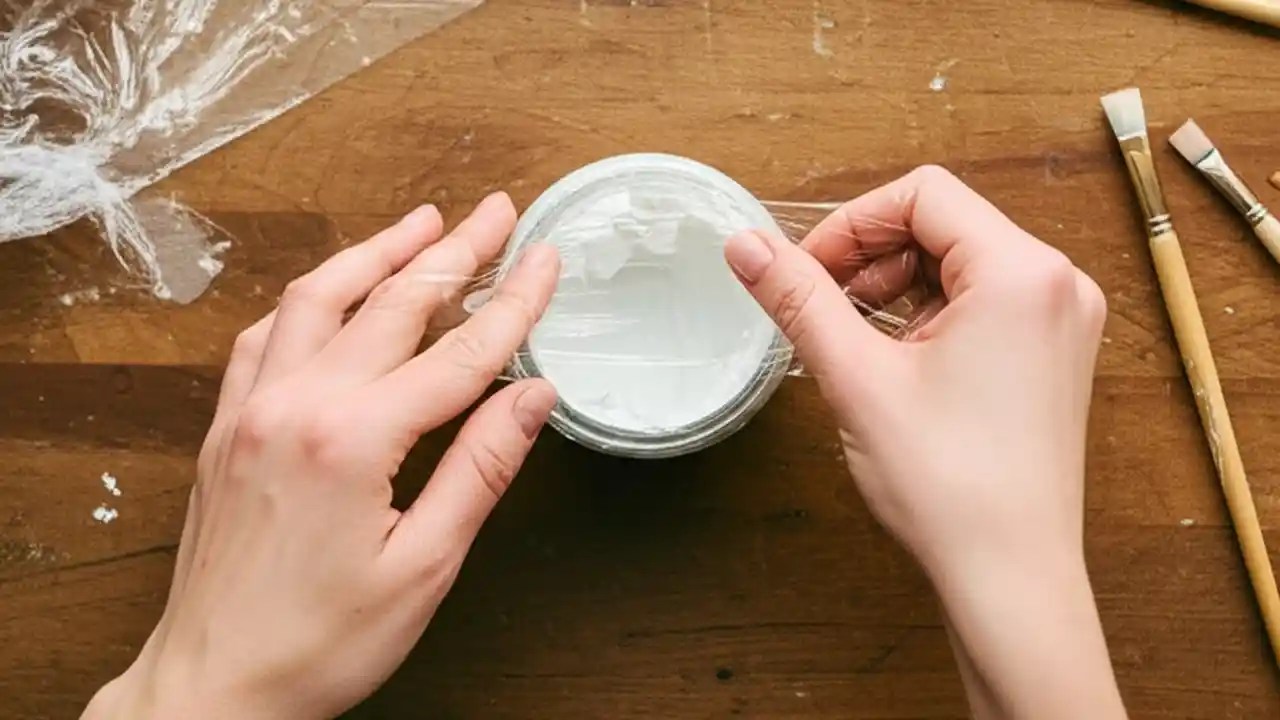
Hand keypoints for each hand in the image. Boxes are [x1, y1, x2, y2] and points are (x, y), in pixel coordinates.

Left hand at [83, 193, 559, 719]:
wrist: (214, 689)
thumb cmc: (319, 644)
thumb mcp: (424, 567)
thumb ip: (480, 469)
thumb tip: (532, 397)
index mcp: (351, 441)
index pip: (456, 353)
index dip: (511, 303)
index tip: (544, 260)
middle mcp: (295, 406)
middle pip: (391, 303)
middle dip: (454, 252)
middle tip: (497, 213)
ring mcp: (252, 409)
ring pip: (319, 298)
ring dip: (377, 253)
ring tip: (423, 222)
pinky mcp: (228, 427)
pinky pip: (267, 335)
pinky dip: (310, 298)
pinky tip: (334, 289)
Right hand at [725, 166, 1122, 718]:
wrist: (1009, 578)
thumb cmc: (949, 486)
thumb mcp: (856, 378)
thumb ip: (798, 299)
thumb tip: (746, 245)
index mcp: (1022, 273)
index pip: (924, 194)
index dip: (852, 224)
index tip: (808, 272)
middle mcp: (1058, 285)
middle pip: (945, 225)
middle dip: (872, 256)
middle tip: (822, 308)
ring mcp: (1062, 322)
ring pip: (962, 265)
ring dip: (897, 287)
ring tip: (856, 343)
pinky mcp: (1054, 357)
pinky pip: (984, 304)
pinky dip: (930, 317)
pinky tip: (895, 364)